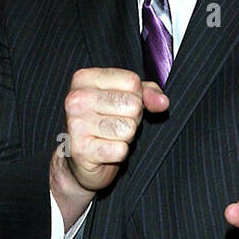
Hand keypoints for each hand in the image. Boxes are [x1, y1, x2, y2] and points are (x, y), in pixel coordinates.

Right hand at [50, 68, 167, 224]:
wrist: (80, 160)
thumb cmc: (105, 122)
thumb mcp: (127, 98)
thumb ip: (148, 93)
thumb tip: (162, 103)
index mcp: (84, 78)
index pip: (132, 81)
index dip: (137, 97)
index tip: (120, 106)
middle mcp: (76, 99)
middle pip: (132, 104)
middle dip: (133, 118)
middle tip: (116, 124)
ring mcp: (76, 124)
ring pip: (128, 128)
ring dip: (126, 136)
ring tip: (110, 137)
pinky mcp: (81, 150)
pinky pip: (121, 150)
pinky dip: (119, 153)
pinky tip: (106, 150)